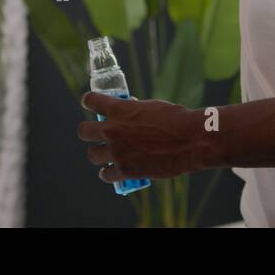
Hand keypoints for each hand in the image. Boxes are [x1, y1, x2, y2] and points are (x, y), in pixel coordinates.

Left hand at [78, 93, 216, 183]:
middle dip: (88, 132)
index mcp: (118, 109)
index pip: (90, 100)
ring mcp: (117, 152)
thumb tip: (129, 109)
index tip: (91, 103)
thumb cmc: (176, 119)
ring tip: (105, 155)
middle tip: (96, 134)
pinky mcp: (125, 170)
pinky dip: (108, 173)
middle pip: (83, 131)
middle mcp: (112, 130)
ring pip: (92, 155)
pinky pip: (106, 174)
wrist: (191, 140)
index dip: (89, 101)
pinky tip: (111, 172)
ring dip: (98, 154)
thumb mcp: (152, 107)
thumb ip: (135, 110)